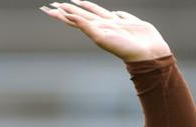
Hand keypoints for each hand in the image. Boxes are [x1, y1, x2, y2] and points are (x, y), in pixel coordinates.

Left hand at [40, 2, 171, 61]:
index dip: (61, 14)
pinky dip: (112, 12)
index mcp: (95, 29)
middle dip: (69, 9)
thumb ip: (86, 26)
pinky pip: (118, 14)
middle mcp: (103, 26)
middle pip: (82, 15)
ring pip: (98, 12)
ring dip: (87, 7)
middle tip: (57, 3)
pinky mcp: (129, 22)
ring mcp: (115, 24)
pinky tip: (111, 12)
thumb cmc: (124, 48)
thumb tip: (69, 15)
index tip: (49, 8)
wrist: (146, 54)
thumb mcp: (101, 37)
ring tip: (78, 1)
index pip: (73, 19)